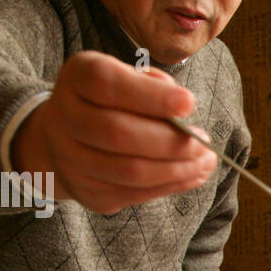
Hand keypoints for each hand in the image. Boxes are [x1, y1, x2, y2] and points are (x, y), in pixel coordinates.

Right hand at [11, 51, 218, 214]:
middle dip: (170, 141)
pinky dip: (169, 186)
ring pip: (129, 171)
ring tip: (205, 162)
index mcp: (78, 76)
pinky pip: (133, 194)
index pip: (107, 84)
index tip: (190, 104)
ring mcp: (71, 158)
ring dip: (176, 170)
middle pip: (118, 133)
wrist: (67, 136)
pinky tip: (193, 176)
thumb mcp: (128, 78)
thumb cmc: (111, 101)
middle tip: (204, 143)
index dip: (150, 96)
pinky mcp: (86, 191)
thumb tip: (184, 111)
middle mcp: (64, 116)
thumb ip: (154, 86)